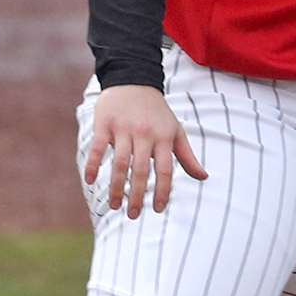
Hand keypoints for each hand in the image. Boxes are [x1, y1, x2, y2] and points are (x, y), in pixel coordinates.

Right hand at [85, 84, 208, 217]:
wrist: (134, 80)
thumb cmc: (157, 112)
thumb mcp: (175, 130)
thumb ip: (188, 156)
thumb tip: (204, 177)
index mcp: (163, 137)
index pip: (165, 169)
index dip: (162, 191)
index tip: (157, 209)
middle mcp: (144, 134)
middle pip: (141, 170)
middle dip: (137, 195)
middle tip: (133, 215)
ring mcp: (123, 129)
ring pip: (119, 163)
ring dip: (116, 187)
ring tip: (114, 205)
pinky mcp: (105, 124)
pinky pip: (97, 148)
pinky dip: (93, 165)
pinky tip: (91, 181)